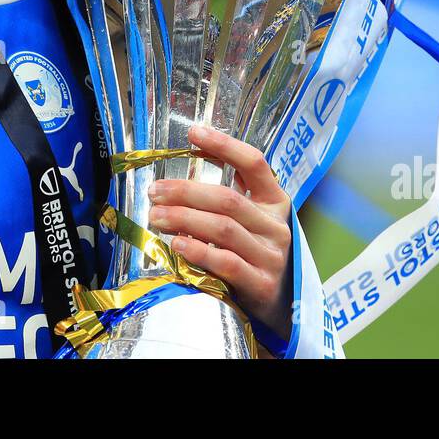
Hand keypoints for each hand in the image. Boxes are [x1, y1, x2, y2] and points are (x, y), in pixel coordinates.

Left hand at [147, 124, 292, 340]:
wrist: (282, 305)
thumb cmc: (258, 254)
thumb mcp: (255, 220)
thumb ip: (234, 193)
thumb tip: (194, 161)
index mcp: (275, 201)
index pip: (254, 164)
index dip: (225, 146)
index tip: (194, 133)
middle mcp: (276, 225)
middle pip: (227, 199)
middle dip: (185, 192)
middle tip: (155, 191)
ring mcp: (271, 256)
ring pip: (222, 229)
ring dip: (184, 219)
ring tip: (156, 216)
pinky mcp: (260, 284)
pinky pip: (225, 263)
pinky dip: (197, 251)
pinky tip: (176, 243)